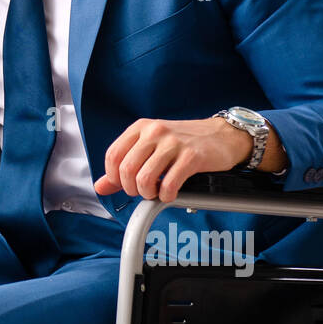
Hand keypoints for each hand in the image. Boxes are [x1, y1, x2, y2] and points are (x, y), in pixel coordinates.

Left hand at [93, 116, 254, 204]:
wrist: (222, 135)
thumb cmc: (184, 143)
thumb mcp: (151, 147)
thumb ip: (124, 166)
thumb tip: (100, 186)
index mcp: (141, 128)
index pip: (113, 156)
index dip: (114, 177)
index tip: (125, 185)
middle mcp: (154, 132)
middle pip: (126, 170)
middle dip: (131, 189)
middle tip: (143, 191)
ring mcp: (173, 143)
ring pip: (144, 179)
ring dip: (148, 194)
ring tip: (157, 192)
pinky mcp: (191, 156)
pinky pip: (169, 184)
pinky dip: (167, 196)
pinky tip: (171, 193)